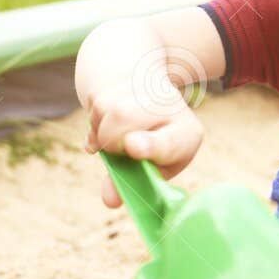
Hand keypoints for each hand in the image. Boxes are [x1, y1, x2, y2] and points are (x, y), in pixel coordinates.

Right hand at [84, 89, 203, 207]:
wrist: (149, 92)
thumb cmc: (156, 143)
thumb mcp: (155, 165)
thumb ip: (133, 182)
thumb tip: (109, 201)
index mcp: (185, 134)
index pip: (165, 142)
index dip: (148, 145)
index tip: (133, 146)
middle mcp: (168, 104)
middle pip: (122, 123)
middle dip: (110, 142)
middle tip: (118, 150)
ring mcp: (144, 88)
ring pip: (104, 115)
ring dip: (102, 133)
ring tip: (117, 135)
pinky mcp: (121, 78)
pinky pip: (94, 106)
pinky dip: (96, 122)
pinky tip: (112, 120)